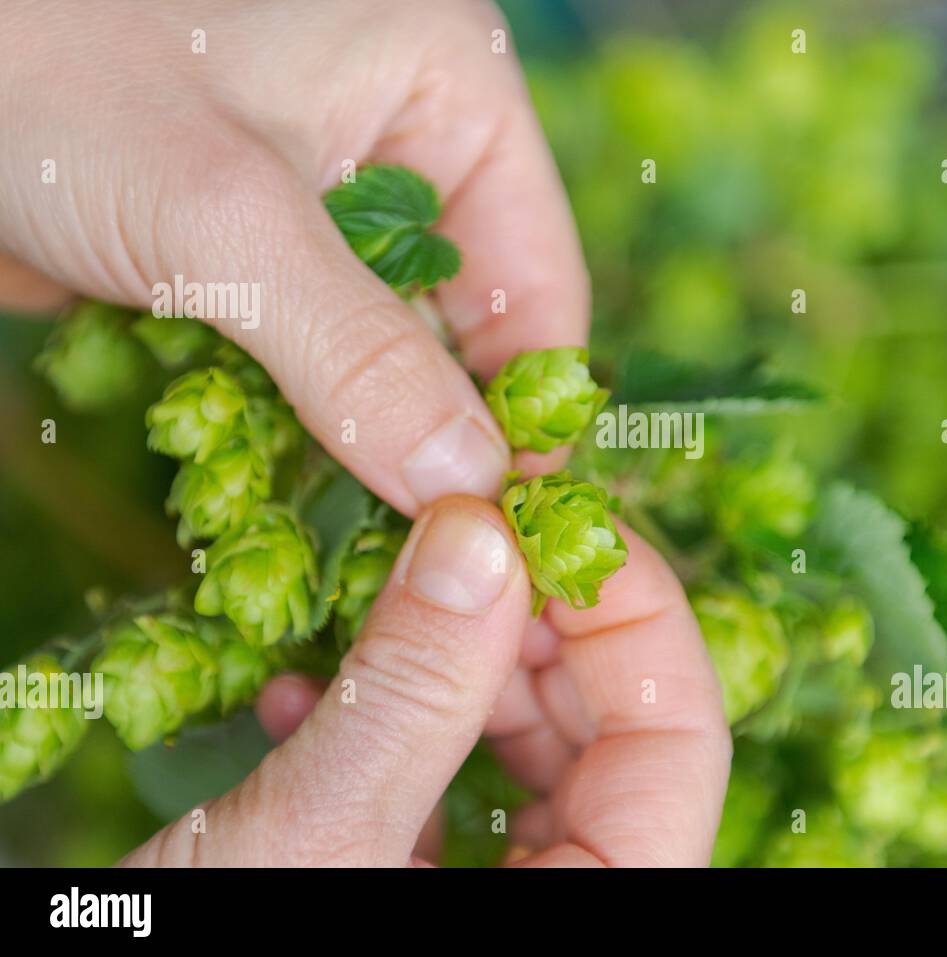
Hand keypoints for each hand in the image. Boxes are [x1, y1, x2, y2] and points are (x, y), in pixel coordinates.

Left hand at [0, 0, 588, 506]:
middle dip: (435, 431)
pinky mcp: (243, 249)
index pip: (536, 276)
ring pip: (379, 352)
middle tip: (427, 547)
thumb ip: (358, 356)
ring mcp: (315, 201)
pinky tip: (275, 489)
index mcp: (445, 88)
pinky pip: (302, 356)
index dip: (528, 402)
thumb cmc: (54, 67)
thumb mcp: (226, 218)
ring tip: (353, 540)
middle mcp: (399, 144)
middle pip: (462, 325)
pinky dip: (289, 421)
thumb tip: (468, 485)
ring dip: (356, 438)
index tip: (507, 516)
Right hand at [119, 497, 731, 865]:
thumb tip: (482, 530)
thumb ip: (414, 690)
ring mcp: (489, 903)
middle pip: (606, 738)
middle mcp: (563, 903)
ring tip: (385, 600)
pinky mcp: (407, 894)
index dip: (638, 613)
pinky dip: (387, 733)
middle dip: (534, 623)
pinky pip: (437, 799)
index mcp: (594, 906)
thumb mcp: (318, 840)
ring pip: (523, 759)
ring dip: (454, 668)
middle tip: (465, 532)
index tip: (564, 514)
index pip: (682, 740)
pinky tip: (302, 693)